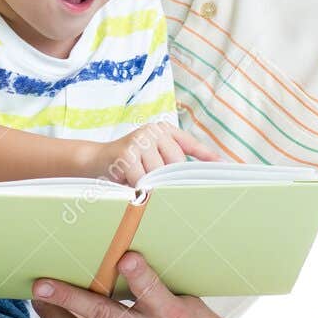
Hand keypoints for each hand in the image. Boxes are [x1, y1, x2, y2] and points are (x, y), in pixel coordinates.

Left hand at [32, 251, 244, 317]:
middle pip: (99, 314)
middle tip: (42, 284)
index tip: (121, 254)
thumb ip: (153, 288)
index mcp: (170, 313)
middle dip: (65, 296)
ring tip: (43, 307)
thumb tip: (117, 262)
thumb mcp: (186, 301)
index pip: (147, 286)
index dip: (133, 269)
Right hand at [94, 122, 220, 185]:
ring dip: (147, 184)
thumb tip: (195, 178)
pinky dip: (135, 186)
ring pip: (157, 174)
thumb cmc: (127, 163)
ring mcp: (140, 140)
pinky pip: (141, 179)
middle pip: (174, 165)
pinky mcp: (126, 153)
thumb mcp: (151, 157)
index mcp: (163, 130)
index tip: (224, 166)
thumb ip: (170, 162)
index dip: (206, 156)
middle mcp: (154, 131)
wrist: (94, 160)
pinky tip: (126, 181)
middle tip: (150, 182)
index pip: (189, 144)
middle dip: (165, 179)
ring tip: (134, 180)